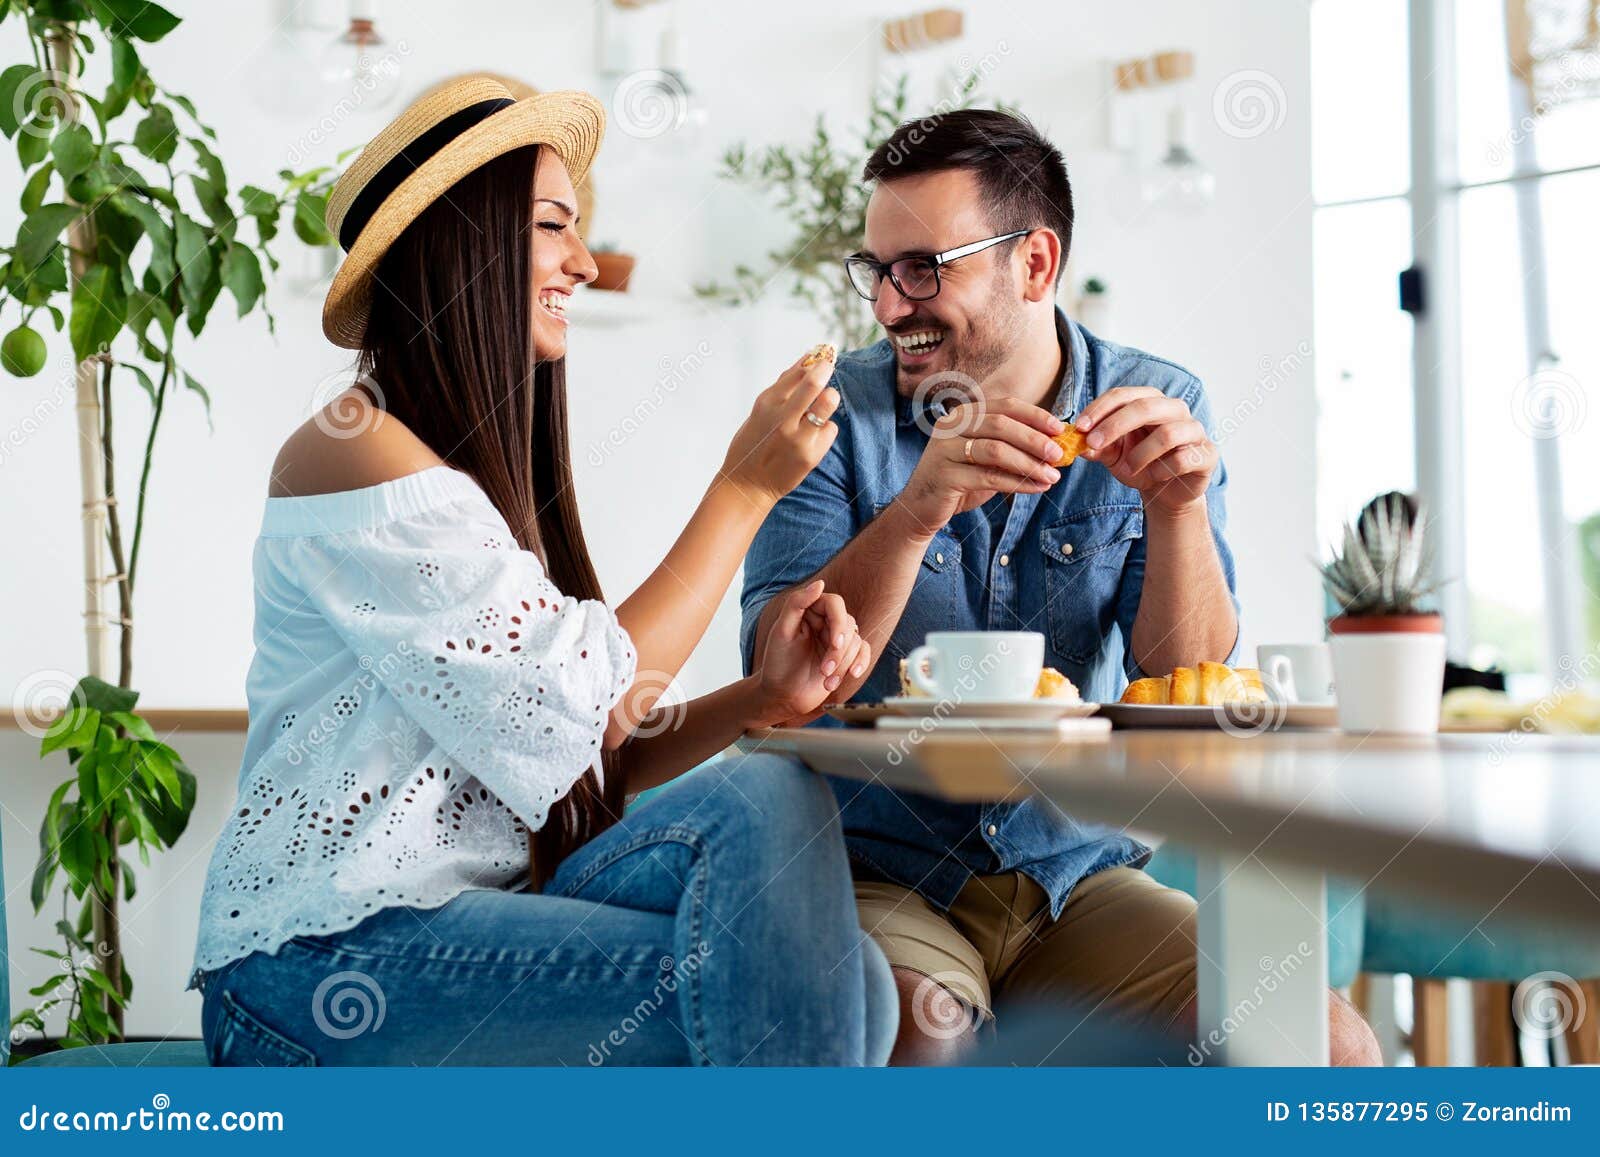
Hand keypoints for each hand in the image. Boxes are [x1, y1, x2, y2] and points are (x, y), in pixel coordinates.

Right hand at [720, 344, 841, 506]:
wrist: (747, 485)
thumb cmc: (753, 445)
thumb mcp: (759, 413)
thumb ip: (781, 391)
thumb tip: (805, 363)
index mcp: (767, 403)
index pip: (796, 372)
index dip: (813, 361)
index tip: (822, 356)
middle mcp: (782, 418)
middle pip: (813, 382)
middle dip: (825, 368)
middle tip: (830, 365)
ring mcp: (798, 437)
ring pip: (828, 402)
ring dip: (830, 398)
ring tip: (824, 403)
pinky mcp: (811, 454)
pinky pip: (831, 429)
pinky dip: (825, 429)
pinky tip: (814, 436)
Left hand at [752, 580, 870, 727]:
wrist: (783, 696)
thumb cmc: (778, 663)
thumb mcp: (782, 632)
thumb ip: (797, 604)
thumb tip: (820, 583)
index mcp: (809, 610)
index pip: (835, 603)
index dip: (838, 622)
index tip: (835, 645)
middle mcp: (825, 621)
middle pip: (847, 624)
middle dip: (838, 651)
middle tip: (824, 670)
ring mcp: (837, 639)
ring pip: (856, 641)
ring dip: (843, 664)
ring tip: (826, 681)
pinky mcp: (846, 655)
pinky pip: (864, 651)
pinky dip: (861, 663)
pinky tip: (852, 674)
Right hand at [896, 397, 1065, 533]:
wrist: (921, 508)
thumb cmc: (959, 479)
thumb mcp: (985, 457)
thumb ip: (1012, 447)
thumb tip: (1054, 444)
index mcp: (962, 414)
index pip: (1004, 406)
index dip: (1035, 415)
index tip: (1060, 428)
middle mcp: (950, 426)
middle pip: (1001, 424)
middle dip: (1035, 439)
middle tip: (1059, 454)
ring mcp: (944, 450)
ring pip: (996, 450)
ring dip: (1029, 463)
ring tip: (1052, 476)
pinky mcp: (945, 476)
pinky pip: (988, 477)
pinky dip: (1017, 482)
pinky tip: (1036, 488)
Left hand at [1073, 386, 1216, 513]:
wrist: (1167, 492)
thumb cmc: (1140, 466)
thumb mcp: (1113, 457)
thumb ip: (1097, 447)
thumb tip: (1076, 442)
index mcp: (1150, 402)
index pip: (1123, 395)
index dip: (1100, 408)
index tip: (1080, 427)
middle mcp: (1175, 410)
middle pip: (1146, 407)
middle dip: (1115, 425)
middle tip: (1093, 444)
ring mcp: (1194, 430)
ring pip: (1168, 433)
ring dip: (1140, 454)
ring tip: (1128, 469)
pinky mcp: (1207, 454)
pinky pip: (1184, 458)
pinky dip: (1163, 470)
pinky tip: (1155, 477)